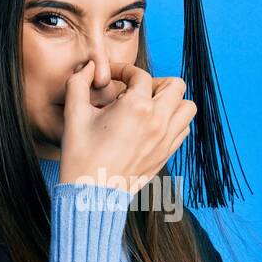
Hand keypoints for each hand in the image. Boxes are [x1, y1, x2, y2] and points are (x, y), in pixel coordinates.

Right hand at [59, 59, 194, 193]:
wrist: (91, 195)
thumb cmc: (80, 156)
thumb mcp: (73, 114)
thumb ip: (79, 82)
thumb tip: (90, 67)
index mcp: (137, 107)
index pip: (141, 75)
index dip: (124, 70)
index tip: (112, 77)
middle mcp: (158, 121)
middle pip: (176, 85)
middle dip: (155, 82)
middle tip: (136, 91)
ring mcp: (166, 140)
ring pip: (187, 108)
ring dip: (171, 102)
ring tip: (148, 108)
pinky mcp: (166, 155)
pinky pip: (183, 130)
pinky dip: (173, 122)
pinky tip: (151, 126)